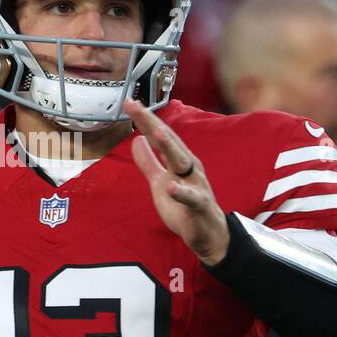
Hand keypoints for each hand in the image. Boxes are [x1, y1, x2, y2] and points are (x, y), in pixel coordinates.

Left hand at [127, 99, 229, 265]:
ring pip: (183, 163)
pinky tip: (171, 186)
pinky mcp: (199, 206)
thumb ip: (149, 162)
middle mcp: (189, 167)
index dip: (145, 119)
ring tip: (157, 133)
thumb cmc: (185, 206)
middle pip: (170, 141)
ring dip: (170, 148)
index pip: (160, 135)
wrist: (207, 233)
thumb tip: (136, 140)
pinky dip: (181, 192)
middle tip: (137, 107)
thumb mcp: (160, 182)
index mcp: (180, 160)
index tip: (129, 103)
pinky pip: (191, 198)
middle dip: (153, 123)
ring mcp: (196, 185)